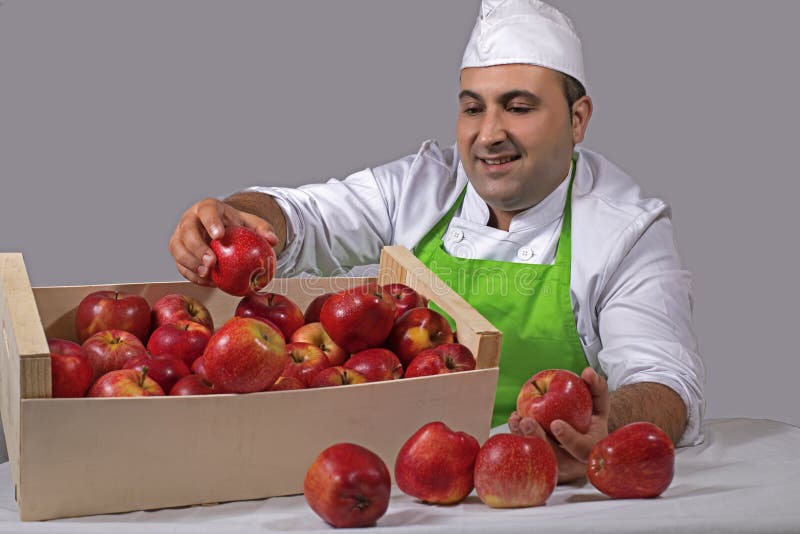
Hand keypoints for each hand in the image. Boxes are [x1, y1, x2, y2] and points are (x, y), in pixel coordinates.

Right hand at [168, 197, 277, 285]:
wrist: (221, 231)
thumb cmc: (235, 225)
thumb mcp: (250, 223)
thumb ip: (262, 229)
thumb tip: (273, 240)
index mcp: (207, 208)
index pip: (206, 211)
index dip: (210, 222)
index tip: (219, 235)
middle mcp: (189, 219)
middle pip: (187, 231)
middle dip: (197, 247)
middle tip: (212, 262)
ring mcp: (180, 236)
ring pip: (176, 248)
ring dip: (190, 263)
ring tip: (207, 274)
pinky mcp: (178, 252)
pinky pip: (180, 265)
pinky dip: (192, 275)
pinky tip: (207, 281)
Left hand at [508, 367, 609, 482]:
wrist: (587, 442)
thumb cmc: (592, 422)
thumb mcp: (599, 406)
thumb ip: (597, 389)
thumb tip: (588, 372)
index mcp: (590, 451)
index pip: (581, 448)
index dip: (569, 438)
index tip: (555, 424)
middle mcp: (573, 464)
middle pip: (554, 458)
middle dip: (538, 439)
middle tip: (527, 421)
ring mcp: (556, 468)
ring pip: (539, 458)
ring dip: (525, 438)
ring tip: (517, 419)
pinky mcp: (543, 466)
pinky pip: (529, 454)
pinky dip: (520, 438)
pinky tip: (514, 422)